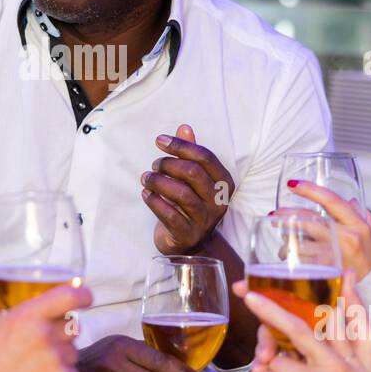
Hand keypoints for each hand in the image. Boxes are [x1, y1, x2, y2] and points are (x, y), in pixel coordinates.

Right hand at [0, 283, 90, 371]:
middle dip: (61, 332)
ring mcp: (57, 360)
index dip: (82, 294)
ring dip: (60, 355)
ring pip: (72, 350)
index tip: (84, 297)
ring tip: (32, 369)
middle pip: (72, 325)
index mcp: (25, 318)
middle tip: (40, 346)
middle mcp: (44, 336)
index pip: (69, 295)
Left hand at [143, 124, 234, 253]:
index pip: (205, 157)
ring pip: (181, 194)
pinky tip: (146, 193)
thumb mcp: (193, 179)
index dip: (181, 146)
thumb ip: (191, 154)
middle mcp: (219, 202)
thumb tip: (185, 127)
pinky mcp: (188, 234)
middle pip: (193, 173)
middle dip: (168, 164)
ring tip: (146, 178)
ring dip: (158, 181)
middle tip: (154, 165)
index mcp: (224, 183)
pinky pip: (169, 214)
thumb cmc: (189, 204)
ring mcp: (205, 220)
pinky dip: (154, 201)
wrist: (188, 243)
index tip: (160, 140)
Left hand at [284, 181, 370, 281]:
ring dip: (286, 241)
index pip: (332, 201)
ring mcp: (335, 254)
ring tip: (282, 241)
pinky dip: (290, 257)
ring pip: (300, 242)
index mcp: (358, 225)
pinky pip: (300, 259)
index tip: (293, 184)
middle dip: (288, 216)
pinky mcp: (325, 270)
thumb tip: (350, 199)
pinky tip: (285, 256)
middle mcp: (347, 237)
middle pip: (310, 220)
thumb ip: (362, 216)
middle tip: (275, 214)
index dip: (310, 190)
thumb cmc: (370, 262)